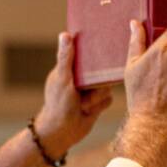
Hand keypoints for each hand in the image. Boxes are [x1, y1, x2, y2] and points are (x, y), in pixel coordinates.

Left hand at [33, 32, 112, 159]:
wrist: (63, 132)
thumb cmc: (58, 104)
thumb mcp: (62, 78)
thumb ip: (66, 58)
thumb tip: (65, 34)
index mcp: (71, 69)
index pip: (86, 54)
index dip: (94, 51)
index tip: (103, 46)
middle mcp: (82, 78)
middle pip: (101, 70)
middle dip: (97, 82)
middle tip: (87, 90)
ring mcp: (90, 91)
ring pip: (106, 86)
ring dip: (96, 97)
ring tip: (84, 105)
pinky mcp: (97, 103)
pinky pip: (108, 99)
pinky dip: (99, 106)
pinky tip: (89, 111)